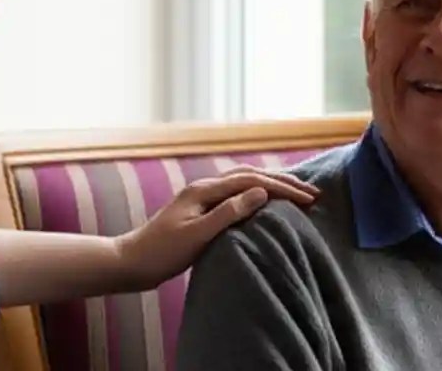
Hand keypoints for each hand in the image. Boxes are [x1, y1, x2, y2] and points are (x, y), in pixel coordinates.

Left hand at [114, 168, 318, 289]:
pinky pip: (237, 195)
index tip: (308, 198)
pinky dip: (258, 195)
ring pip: (244, 183)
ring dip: (272, 185)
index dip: (283, 187)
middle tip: (312, 193)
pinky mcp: (201, 211)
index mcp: (205, 190)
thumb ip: (229, 213)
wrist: (129, 263)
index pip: (252, 181)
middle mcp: (204, 188)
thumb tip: (261, 193)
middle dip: (283, 182)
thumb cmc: (160, 253)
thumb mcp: (197, 236)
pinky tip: (266, 204)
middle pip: (251, 176)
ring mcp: (202, 198)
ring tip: (296, 193)